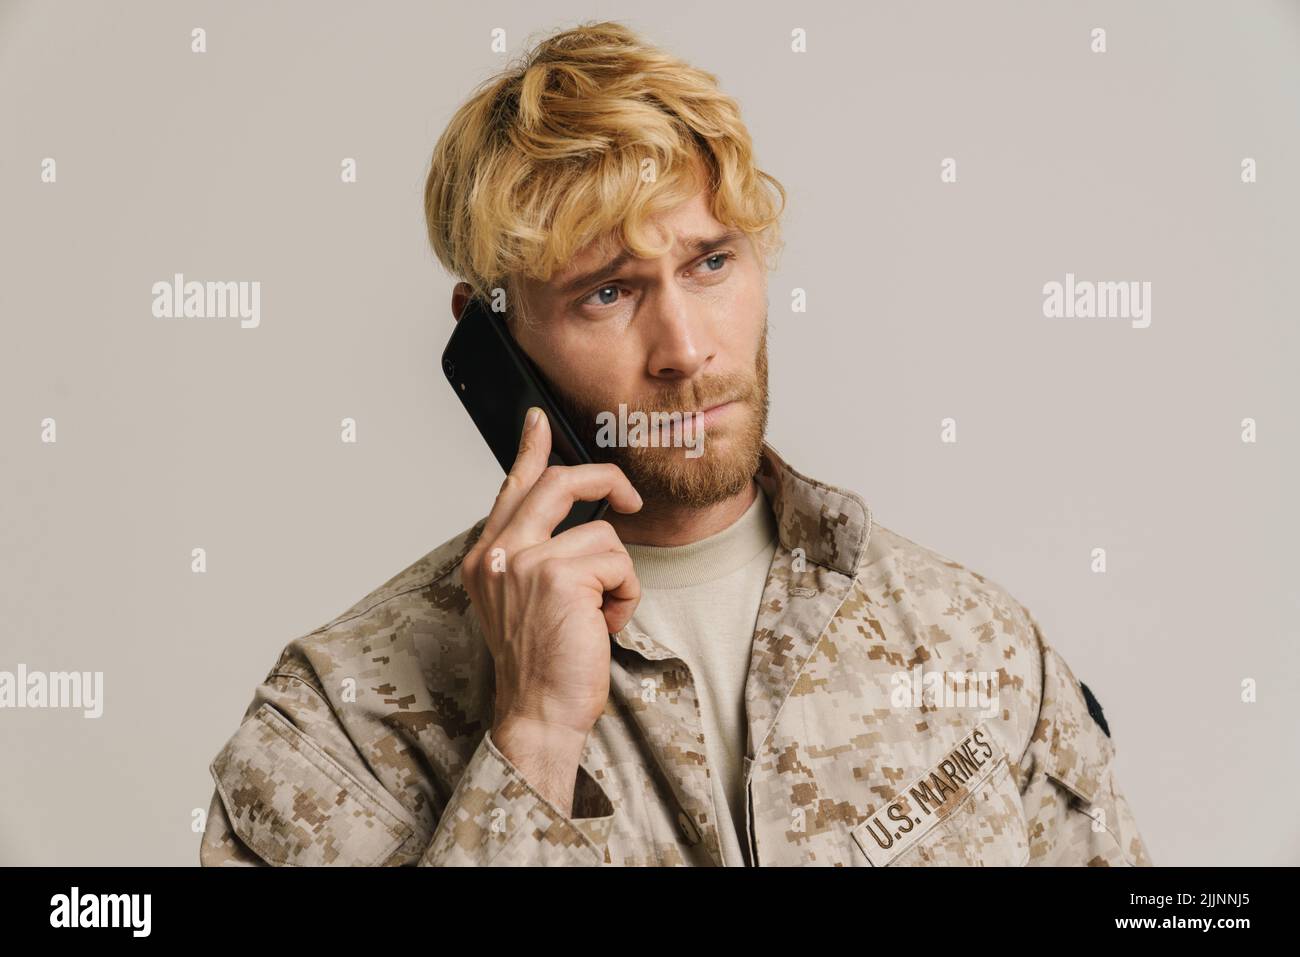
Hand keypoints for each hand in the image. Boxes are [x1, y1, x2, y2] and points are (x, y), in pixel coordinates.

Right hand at [461, 407, 642, 809]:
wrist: (539, 712)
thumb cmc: (541, 664)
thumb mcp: (524, 602)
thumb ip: (536, 555)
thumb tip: (575, 519)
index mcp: (484, 558)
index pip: (510, 488)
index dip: (529, 450)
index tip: (537, 420)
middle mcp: (495, 553)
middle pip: (556, 482)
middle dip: (604, 481)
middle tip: (629, 496)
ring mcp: (523, 561)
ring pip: (602, 532)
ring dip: (617, 576)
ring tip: (601, 613)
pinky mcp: (558, 575)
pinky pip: (618, 561)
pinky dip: (625, 594)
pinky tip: (604, 624)